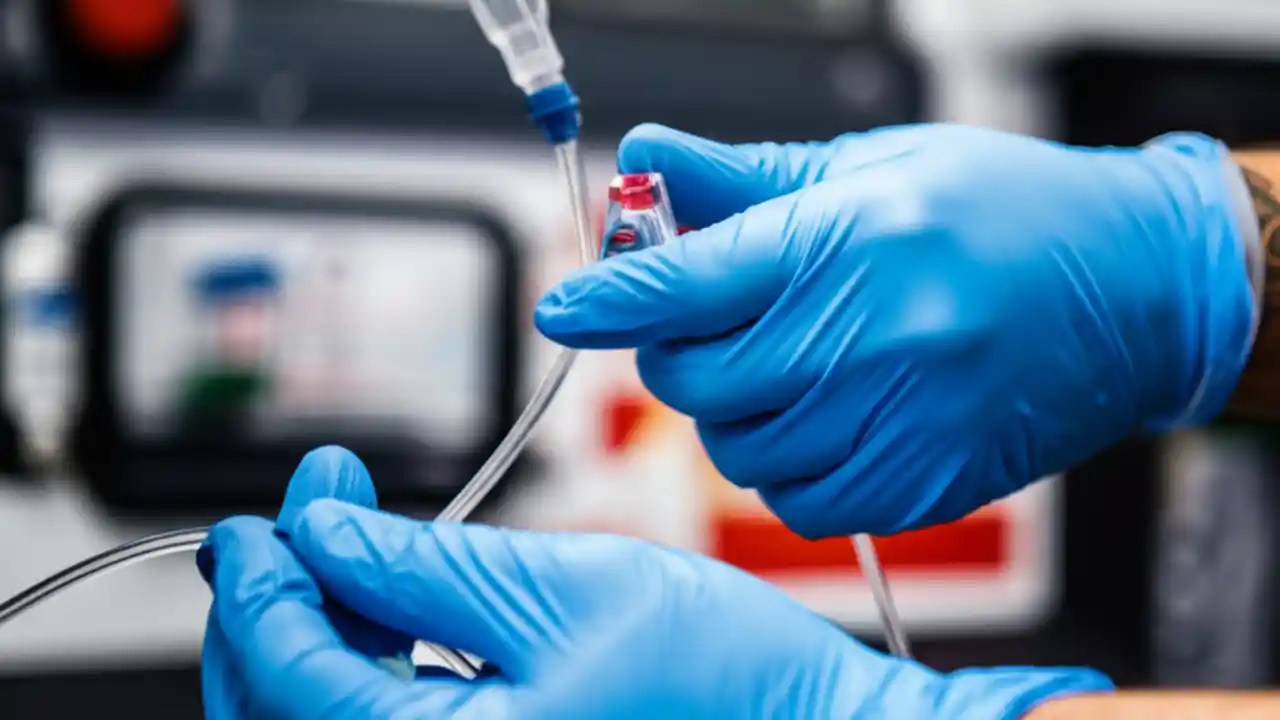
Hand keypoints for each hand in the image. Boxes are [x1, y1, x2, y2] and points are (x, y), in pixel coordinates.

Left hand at [199, 447, 1110, 718]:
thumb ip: (422, 569)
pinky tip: (399, 601)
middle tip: (305, 512)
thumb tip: (320, 533)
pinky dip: (378, 663)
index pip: (289, 675)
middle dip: (282, 605)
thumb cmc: (730, 684)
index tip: (262, 514)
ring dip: (327, 626)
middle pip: (291, 712)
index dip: (259, 582)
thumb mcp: (565, 593)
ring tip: (350, 534)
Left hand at [535, 123, 1258, 536]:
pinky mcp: (921, 485)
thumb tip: (649, 159)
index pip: (684, 282)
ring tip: (785, 368)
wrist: (1131, 292)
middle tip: (705, 324)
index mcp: (849, 241)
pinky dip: (784, 469)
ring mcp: (898, 421)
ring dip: (732, 414)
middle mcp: (870, 337)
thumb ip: (746, 179)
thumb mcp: (872, 168)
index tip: (564, 309)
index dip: (608, 297)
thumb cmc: (1005, 215)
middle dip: (676, 354)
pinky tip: (821, 421)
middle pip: (694, 379)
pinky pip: (797, 504)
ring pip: (736, 451)